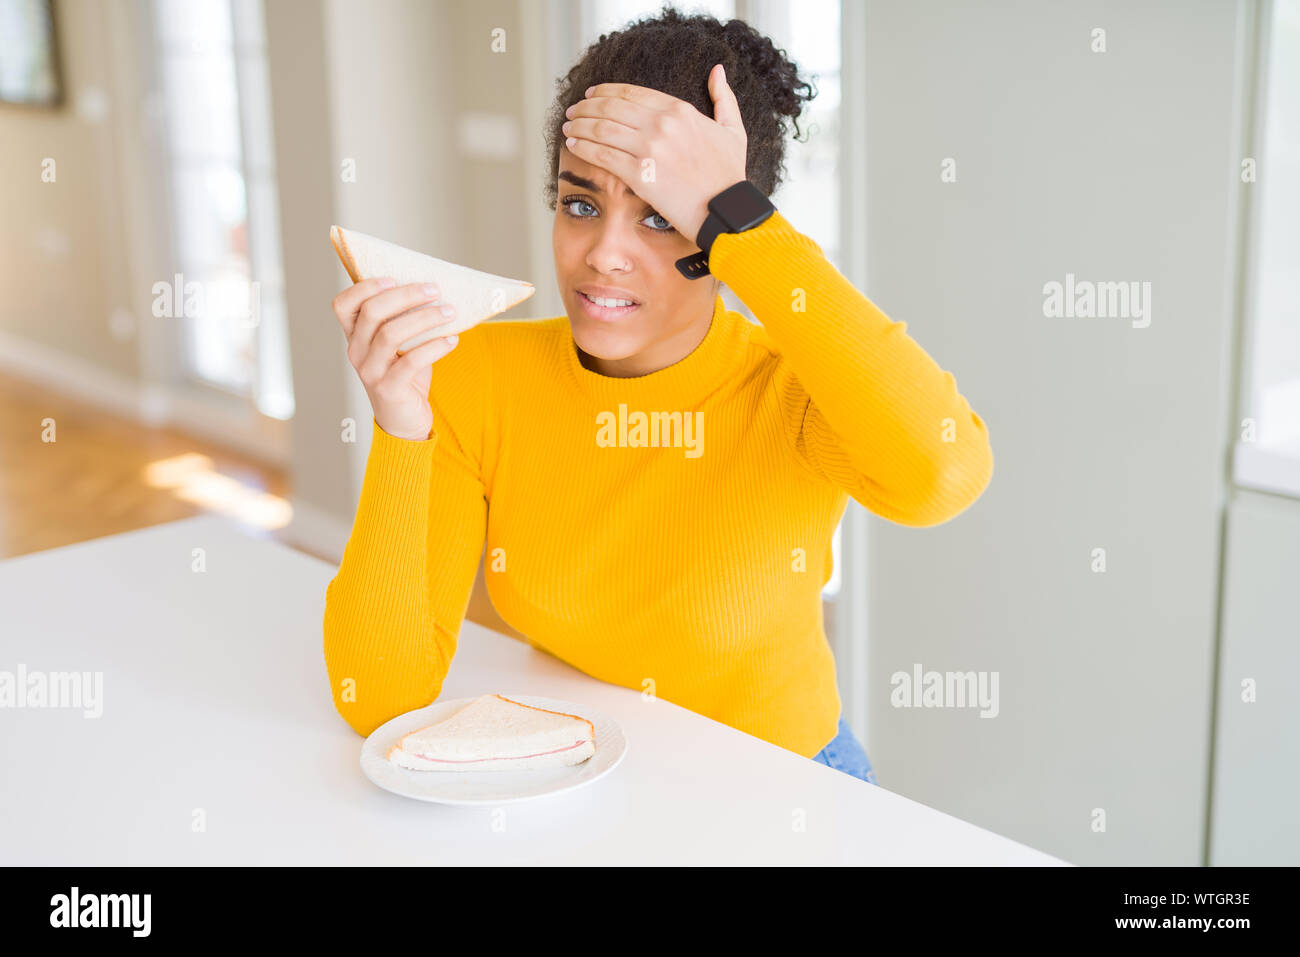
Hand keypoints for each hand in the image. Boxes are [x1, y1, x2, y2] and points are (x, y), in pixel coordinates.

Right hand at [331, 278, 460, 440]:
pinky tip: (452, 340)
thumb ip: (405, 321)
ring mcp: (370, 371)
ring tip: (450, 312)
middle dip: (406, 295)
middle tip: (434, 290)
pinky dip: (435, 347)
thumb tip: (433, 291)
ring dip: (425, 318)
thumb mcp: (400, 346)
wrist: (404, 420)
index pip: (343, 305)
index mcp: (355, 336)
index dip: (365, 287)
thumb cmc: (404, 375)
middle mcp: (356, 352)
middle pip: (372, 312)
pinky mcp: (388, 389)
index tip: (394, 278)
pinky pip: (412, 361)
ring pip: (391, 334)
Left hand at [561, 63, 747, 243]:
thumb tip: (717, 71)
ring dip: (579, 125)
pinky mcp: (639, 175)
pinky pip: (602, 155)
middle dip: (586, 106)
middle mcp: (661, 124)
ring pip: (602, 128)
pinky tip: (573, 145)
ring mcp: (649, 149)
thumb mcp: (733, 130)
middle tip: (573, 111)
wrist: (727, 210)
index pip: (631, 92)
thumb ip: (724, 98)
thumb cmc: (730, 175)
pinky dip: (583, 147)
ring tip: (568, 127)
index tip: (592, 94)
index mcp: (680, 111)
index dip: (606, 91)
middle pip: (611, 106)